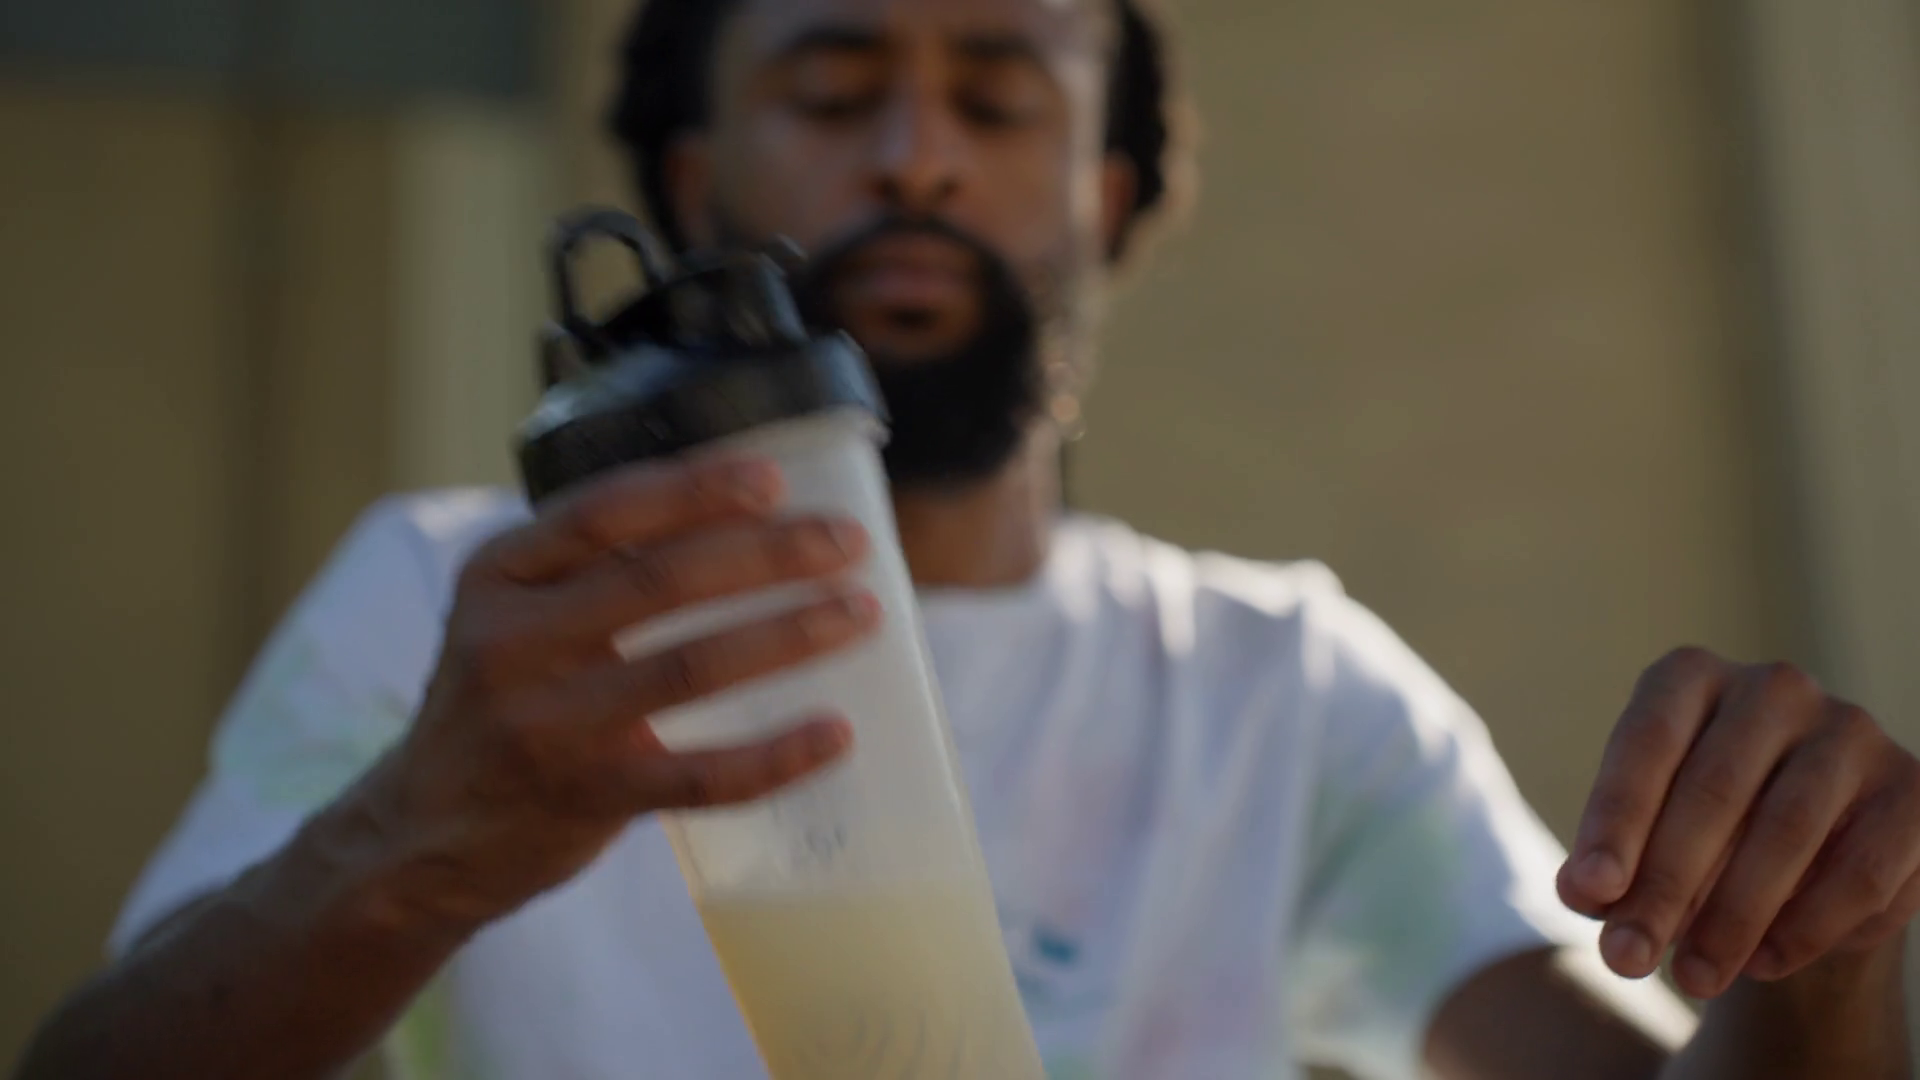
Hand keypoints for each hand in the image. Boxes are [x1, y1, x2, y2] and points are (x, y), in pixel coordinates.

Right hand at [358, 457, 878, 930]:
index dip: (696, 490)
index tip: (775, 481)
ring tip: (859, 615)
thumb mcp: (508, 617)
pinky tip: (834, 733)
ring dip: (791, 635)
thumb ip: (588, 571)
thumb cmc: (497, 705)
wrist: (418, 837)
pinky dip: (776, 754)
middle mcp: (513, 641)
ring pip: (691, 668)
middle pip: (663, 580)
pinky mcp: (586, 798)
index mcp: (498, 576)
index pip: (605, 511)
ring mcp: (548, 724)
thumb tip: (738, 523)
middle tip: (849, 543)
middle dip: (771, 554)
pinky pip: (701, 774)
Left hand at [1558, 648, 1919, 999]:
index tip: (1588, 894)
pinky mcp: (1911, 791)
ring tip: (1692, 979)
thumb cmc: (1694, 836)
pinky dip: (1807, 926)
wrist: (1802, 858)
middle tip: (1628, 958)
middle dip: (1664, 885)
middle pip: (1714, 789)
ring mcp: (1850, 732)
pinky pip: (1861, 870)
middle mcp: (1773, 688)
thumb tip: (1581, 893)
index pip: (1646, 742)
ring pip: (1787, 829)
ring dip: (1733, 917)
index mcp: (1690, 677)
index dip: (1614, 821)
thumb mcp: (1640, 844)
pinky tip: (1760, 966)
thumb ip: (1607, 867)